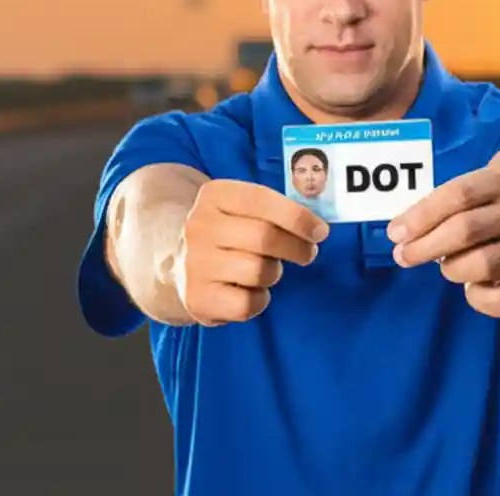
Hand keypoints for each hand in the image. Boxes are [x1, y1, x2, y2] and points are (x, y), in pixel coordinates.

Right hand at [171, 179, 329, 326]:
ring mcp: (195, 264)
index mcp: (213, 196)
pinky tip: (250, 291)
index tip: (319, 231)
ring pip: (259, 271)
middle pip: (264, 237)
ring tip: (265, 270)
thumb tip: (316, 227)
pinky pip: (247, 304)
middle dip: (296, 247)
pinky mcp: (198, 298)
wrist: (180, 263)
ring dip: (273, 273)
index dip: (297, 216)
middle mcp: (199, 227)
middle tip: (307, 253)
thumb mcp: (241, 208)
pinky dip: (259, 300)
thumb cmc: (227, 233)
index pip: (261, 199)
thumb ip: (275, 210)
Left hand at [387, 168, 499, 318]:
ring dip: (452, 268)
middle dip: (424, 247)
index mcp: (499, 183)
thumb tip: (400, 233)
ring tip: (448, 265)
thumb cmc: (496, 201)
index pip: (457, 195)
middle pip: (465, 230)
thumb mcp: (477, 187)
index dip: (421, 216)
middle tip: (403, 255)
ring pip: (482, 264)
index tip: (395, 233)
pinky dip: (477, 298)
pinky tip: (471, 287)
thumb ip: (441, 206)